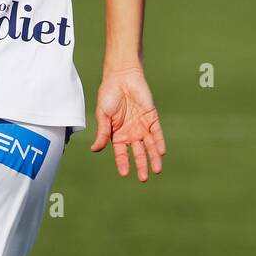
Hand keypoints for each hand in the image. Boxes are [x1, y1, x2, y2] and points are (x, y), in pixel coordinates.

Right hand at [91, 66, 165, 180]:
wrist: (121, 77)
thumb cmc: (109, 94)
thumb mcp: (103, 115)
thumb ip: (102, 133)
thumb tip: (95, 150)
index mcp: (117, 134)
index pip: (121, 153)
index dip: (122, 163)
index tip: (124, 174)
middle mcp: (131, 133)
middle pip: (138, 153)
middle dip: (141, 165)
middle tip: (143, 178)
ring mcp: (142, 126)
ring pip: (149, 145)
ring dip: (153, 157)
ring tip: (156, 170)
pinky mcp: (151, 117)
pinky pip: (157, 132)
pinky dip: (159, 142)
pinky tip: (160, 152)